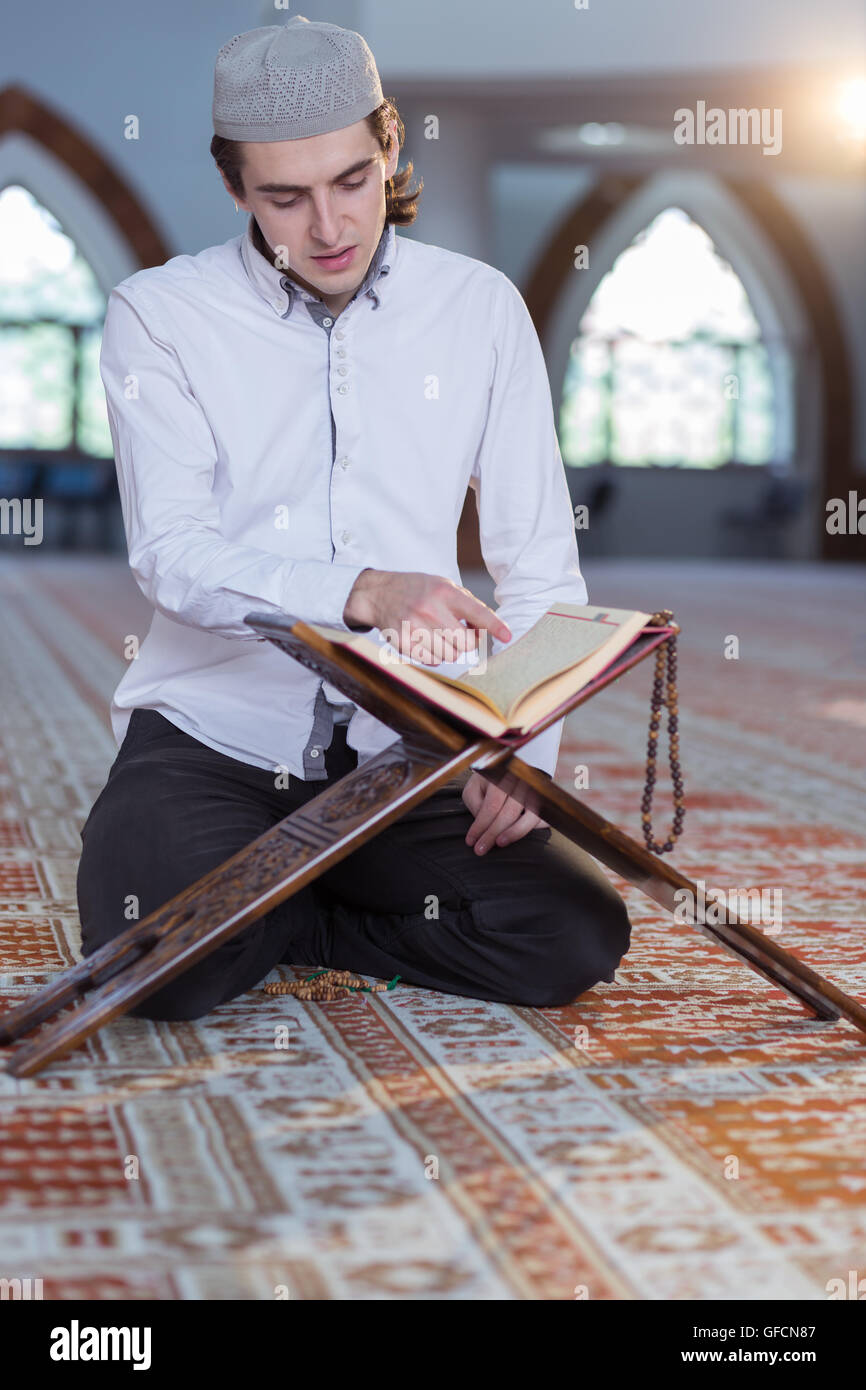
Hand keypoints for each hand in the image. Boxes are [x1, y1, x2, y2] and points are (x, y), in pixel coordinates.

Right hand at [343, 568, 510, 664]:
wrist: (380, 594)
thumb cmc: (419, 591)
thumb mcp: (444, 586)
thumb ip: (468, 605)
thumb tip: (489, 629)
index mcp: (444, 592)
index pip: (477, 612)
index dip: (494, 626)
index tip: (508, 636)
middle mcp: (430, 609)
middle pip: (465, 643)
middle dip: (467, 642)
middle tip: (459, 633)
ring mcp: (414, 627)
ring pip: (450, 656)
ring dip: (449, 649)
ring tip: (438, 635)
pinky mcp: (403, 643)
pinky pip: (432, 662)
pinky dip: (433, 655)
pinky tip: (425, 640)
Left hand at [461, 771, 548, 853]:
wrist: (513, 771)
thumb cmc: (490, 783)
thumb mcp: (475, 787)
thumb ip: (475, 803)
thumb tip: (481, 823)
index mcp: (502, 777)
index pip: (492, 806)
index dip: (481, 826)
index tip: (471, 841)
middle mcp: (522, 783)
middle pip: (509, 813)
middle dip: (493, 834)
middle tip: (481, 849)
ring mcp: (537, 793)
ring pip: (531, 817)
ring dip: (514, 833)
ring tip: (499, 843)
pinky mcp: (546, 803)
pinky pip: (544, 819)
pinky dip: (533, 830)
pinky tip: (518, 837)